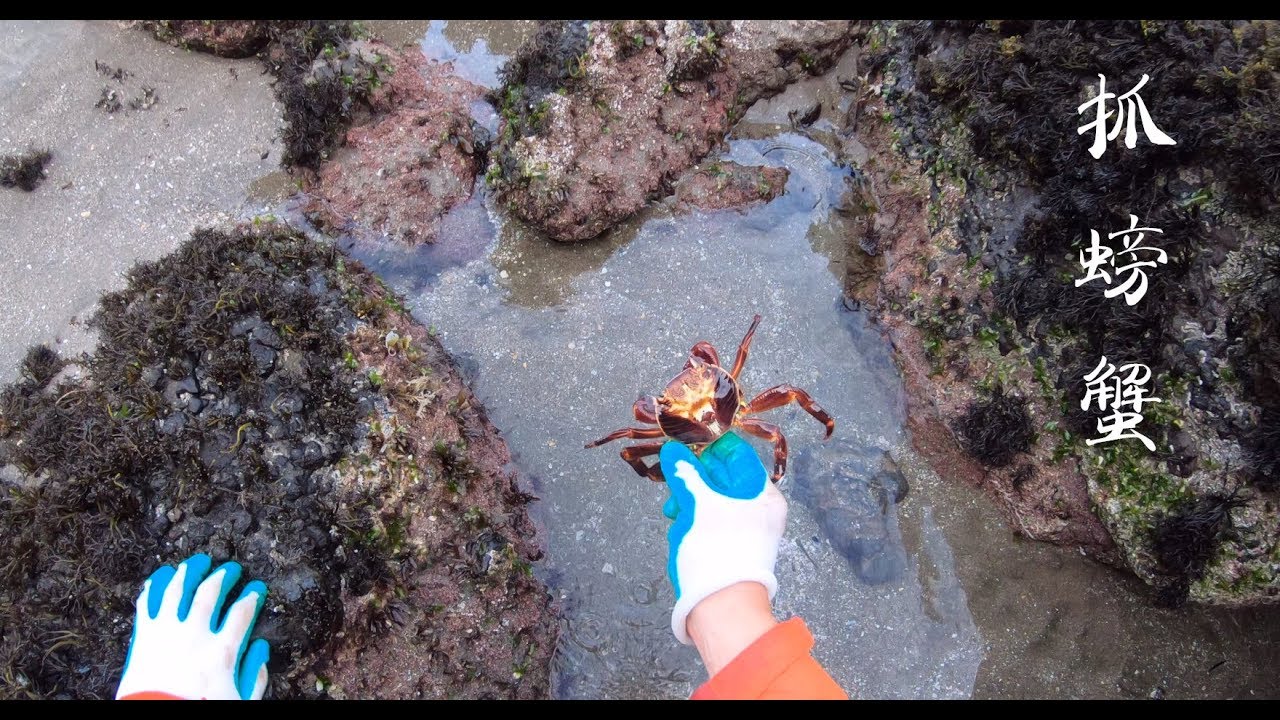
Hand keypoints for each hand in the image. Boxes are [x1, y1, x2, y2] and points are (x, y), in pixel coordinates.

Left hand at [116, 553, 270, 699]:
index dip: (252, 595)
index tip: (256, 588)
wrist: (155, 718)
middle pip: (211, 592)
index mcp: (222, 650)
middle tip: (230, 569)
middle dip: (224, 575)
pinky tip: (162, 576)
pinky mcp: (144, 636)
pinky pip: (148, 602)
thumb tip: (261, 649)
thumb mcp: (239, 700)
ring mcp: (167, 631)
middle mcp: (195, 633)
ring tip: (197, 562)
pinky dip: (156, 585)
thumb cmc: (198, 709)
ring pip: (179, 589)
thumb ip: (254, 675)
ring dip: (190, 571)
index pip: (243, 611)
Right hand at [660, 431, 786, 644]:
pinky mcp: (730, 544)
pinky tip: (680, 528)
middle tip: (672, 481)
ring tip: (674, 512)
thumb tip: (673, 449)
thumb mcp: (698, 505)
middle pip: (721, 475)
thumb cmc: (716, 553)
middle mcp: (758, 507)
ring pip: (712, 498)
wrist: (721, 611)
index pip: (736, 453)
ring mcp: (745, 527)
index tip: (681, 443)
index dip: (708, 445)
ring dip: (689, 500)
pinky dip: (693, 519)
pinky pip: (710, 519)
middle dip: (693, 477)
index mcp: (762, 493)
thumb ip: (685, 474)